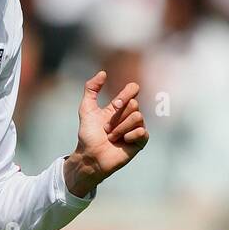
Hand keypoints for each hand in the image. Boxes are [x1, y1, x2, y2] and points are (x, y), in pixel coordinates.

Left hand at [64, 71, 148, 196]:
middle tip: (107, 129)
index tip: (115, 104)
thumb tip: (103, 73)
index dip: (126, 94)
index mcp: (120, 107)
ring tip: (111, 137)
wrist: (90, 157)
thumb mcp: (86, 109)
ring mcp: (136, 128)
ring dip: (120, 128)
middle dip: (117, 117)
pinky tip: (122, 142)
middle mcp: (129, 116)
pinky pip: (142, 131)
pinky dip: (130, 136)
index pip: (133, 90)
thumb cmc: (88, 135)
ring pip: (137, 117)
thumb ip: (91, 89)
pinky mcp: (140, 141)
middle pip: (134, 104)